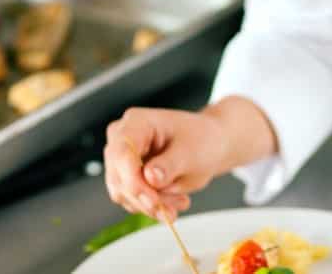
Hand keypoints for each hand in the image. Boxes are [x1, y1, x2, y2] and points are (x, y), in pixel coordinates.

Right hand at [103, 97, 276, 222]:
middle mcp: (123, 136)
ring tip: (179, 200)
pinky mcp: (128, 173)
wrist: (213, 143)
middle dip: (147, 198)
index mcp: (136, 123)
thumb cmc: (205, 139)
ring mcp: (123, 156)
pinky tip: (174, 199)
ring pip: (123, 192)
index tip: (156, 203)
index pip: (121, 155)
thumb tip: (150, 176)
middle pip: (118, 177)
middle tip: (174, 209)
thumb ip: (170, 165)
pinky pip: (131, 199)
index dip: (135, 182)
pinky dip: (152, 205)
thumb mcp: (194, 151)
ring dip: (152, 204)